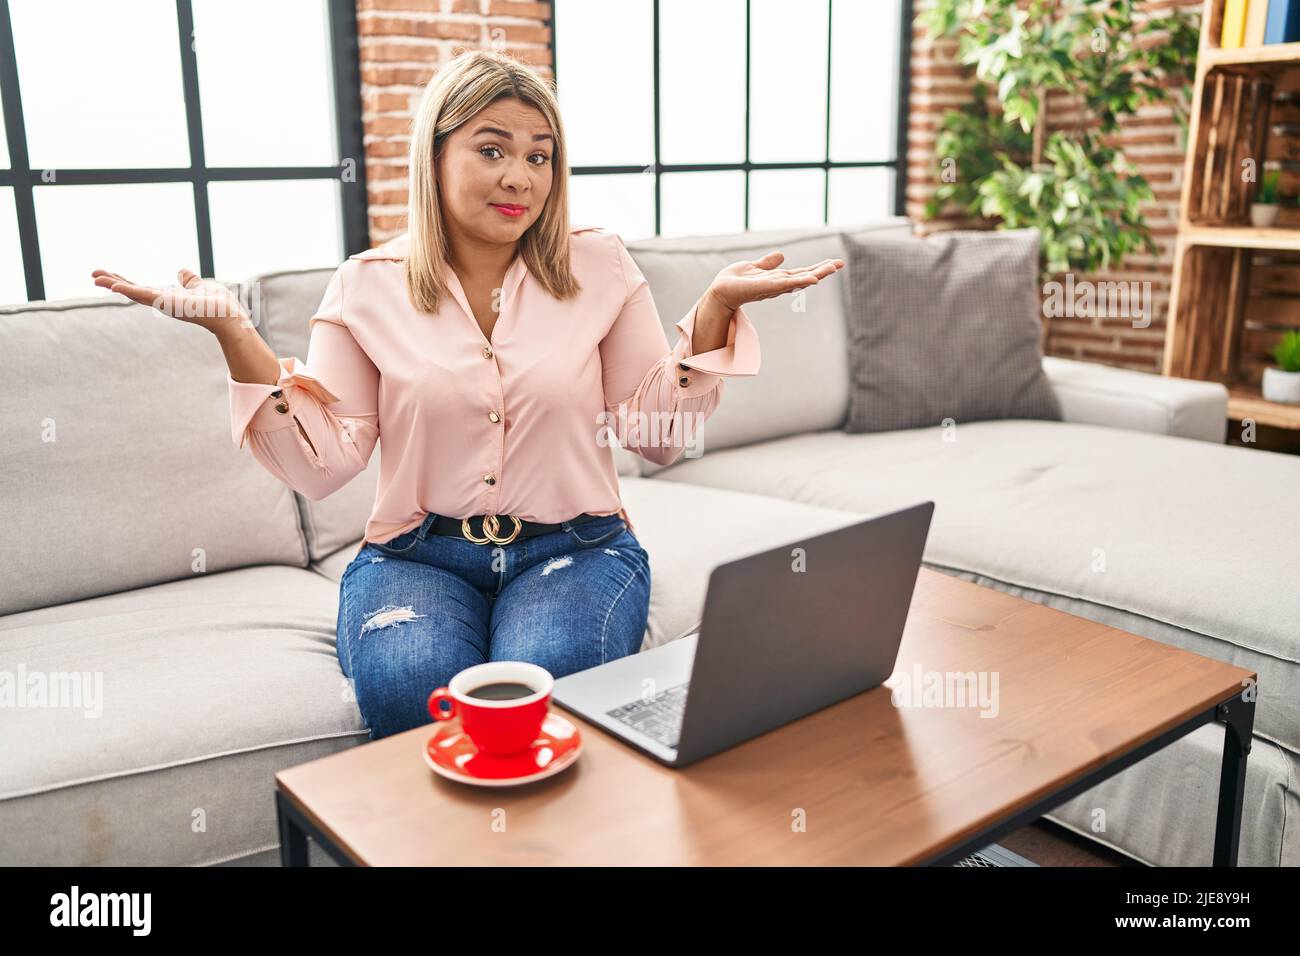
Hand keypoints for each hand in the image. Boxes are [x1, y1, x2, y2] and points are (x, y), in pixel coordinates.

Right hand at [91, 268, 249, 334]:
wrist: (229, 315)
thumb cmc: (218, 304)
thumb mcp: (198, 286)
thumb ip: (189, 280)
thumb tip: (181, 272)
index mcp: (168, 298)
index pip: (142, 288)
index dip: (125, 281)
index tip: (108, 275)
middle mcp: (163, 302)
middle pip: (133, 291)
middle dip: (113, 282)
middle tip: (93, 275)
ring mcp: (164, 304)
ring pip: (135, 292)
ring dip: (115, 284)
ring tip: (96, 277)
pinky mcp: (168, 304)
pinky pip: (145, 295)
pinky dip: (129, 290)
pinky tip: (114, 285)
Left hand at [706, 251, 845, 311]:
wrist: (719, 291)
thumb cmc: (734, 282)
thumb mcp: (754, 267)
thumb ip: (767, 263)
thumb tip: (781, 256)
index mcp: (777, 279)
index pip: (801, 273)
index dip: (817, 268)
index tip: (834, 263)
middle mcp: (779, 285)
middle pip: (805, 276)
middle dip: (823, 270)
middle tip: (841, 263)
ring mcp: (774, 287)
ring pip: (799, 280)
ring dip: (817, 274)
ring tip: (833, 267)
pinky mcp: (766, 288)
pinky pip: (786, 284)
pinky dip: (800, 282)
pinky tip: (812, 279)